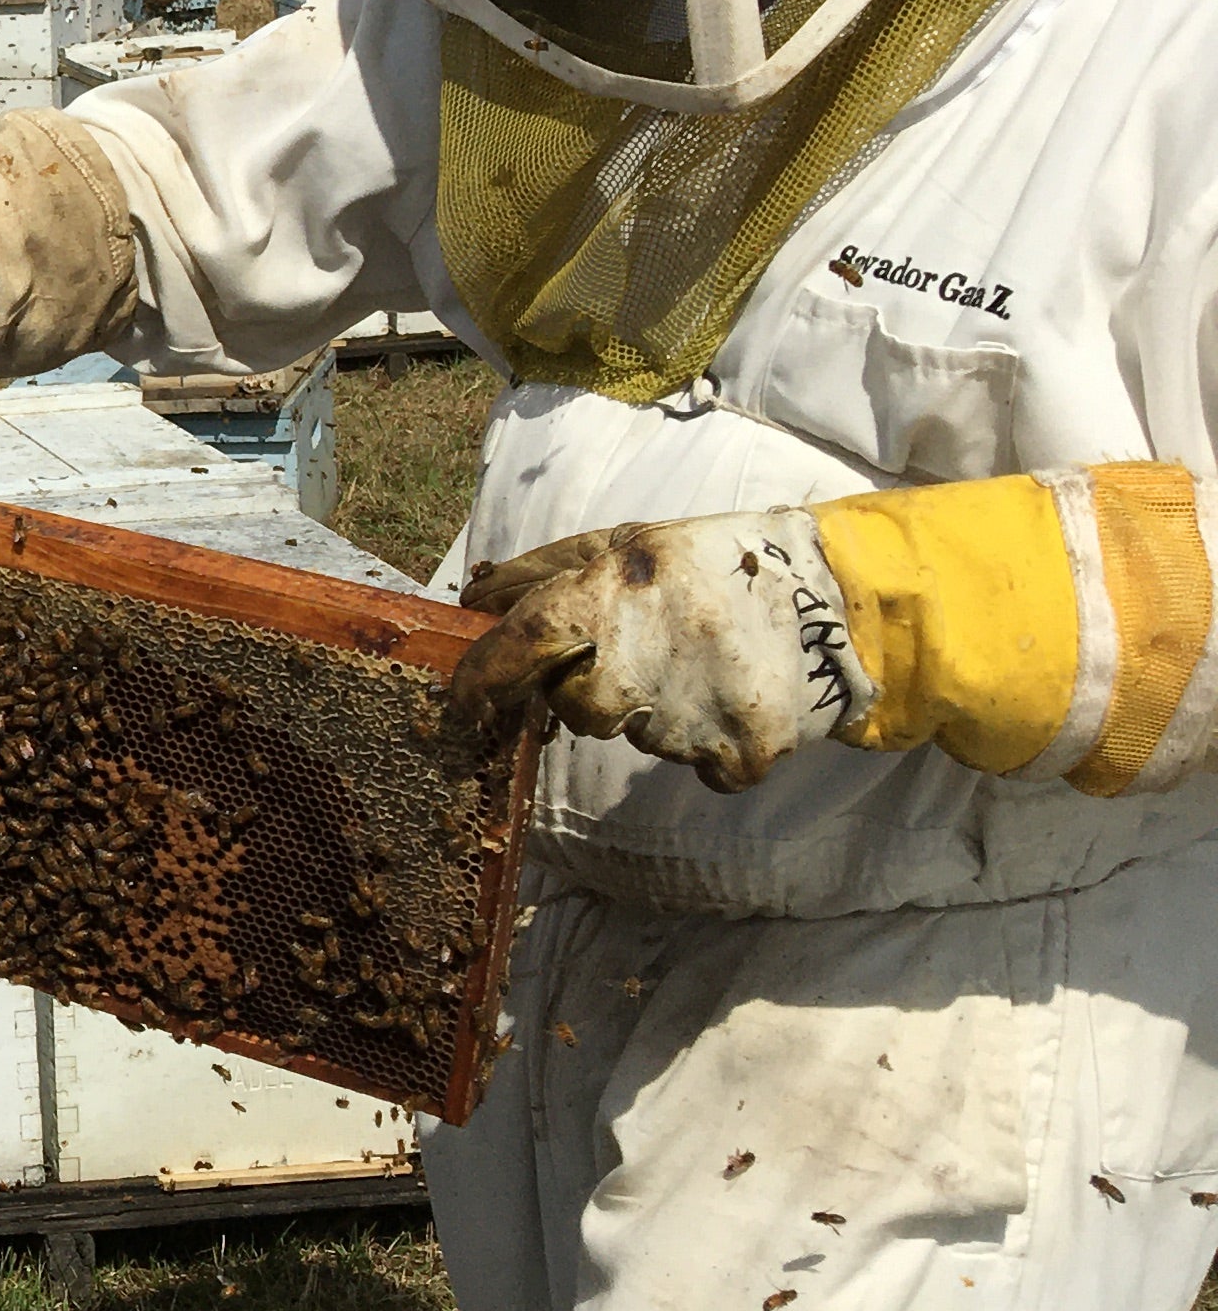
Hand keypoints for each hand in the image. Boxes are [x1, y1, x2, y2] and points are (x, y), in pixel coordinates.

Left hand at [451, 510, 870, 791]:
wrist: (844, 598)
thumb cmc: (717, 565)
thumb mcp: (629, 543)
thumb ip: (544, 572)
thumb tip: (473, 600)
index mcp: (615, 592)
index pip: (523, 644)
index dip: (485, 676)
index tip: (467, 699)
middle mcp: (647, 655)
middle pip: (576, 707)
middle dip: (594, 690)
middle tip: (641, 657)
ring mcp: (693, 713)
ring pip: (637, 735)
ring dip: (655, 710)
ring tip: (701, 666)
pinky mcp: (739, 754)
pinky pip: (697, 766)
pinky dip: (709, 741)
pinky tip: (735, 698)